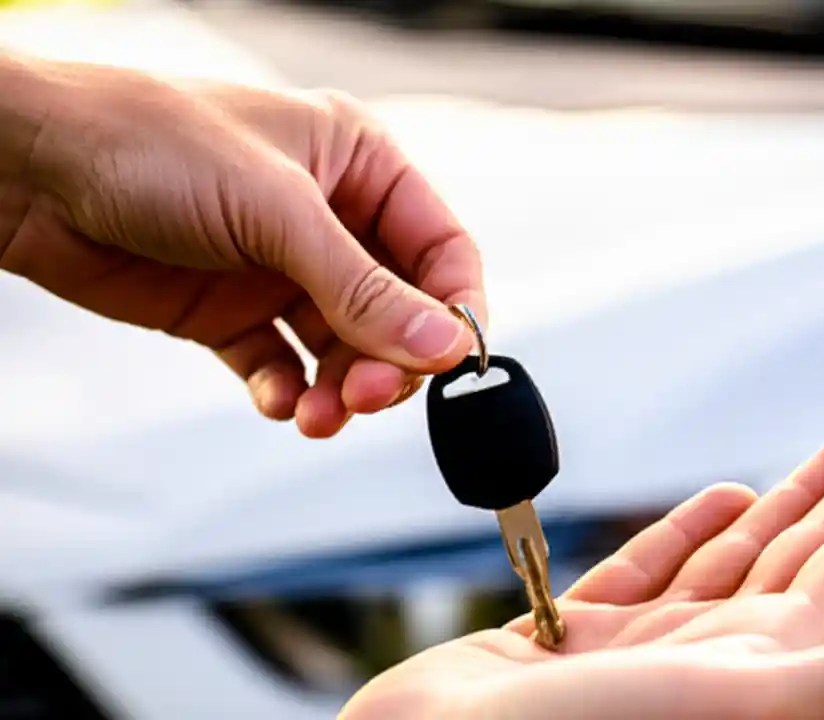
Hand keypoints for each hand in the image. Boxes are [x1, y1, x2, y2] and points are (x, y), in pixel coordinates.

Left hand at [0, 56, 482, 436]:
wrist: (27, 168)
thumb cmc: (152, 144)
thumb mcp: (277, 213)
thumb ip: (364, 289)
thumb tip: (446, 347)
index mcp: (360, 165)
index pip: (441, 249)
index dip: (454, 310)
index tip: (449, 365)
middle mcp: (328, 218)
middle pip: (398, 311)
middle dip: (390, 361)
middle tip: (365, 397)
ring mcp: (279, 268)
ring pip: (344, 349)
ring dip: (340, 390)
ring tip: (316, 416)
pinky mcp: (231, 311)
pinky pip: (284, 364)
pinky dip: (288, 391)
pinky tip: (277, 400)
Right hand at [339, 421, 823, 719]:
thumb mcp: (745, 703)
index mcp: (774, 669)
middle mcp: (723, 662)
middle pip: (816, 552)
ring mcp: (652, 657)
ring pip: (741, 558)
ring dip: (791, 501)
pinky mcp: (578, 650)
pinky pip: (651, 577)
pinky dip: (691, 534)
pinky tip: (727, 500)